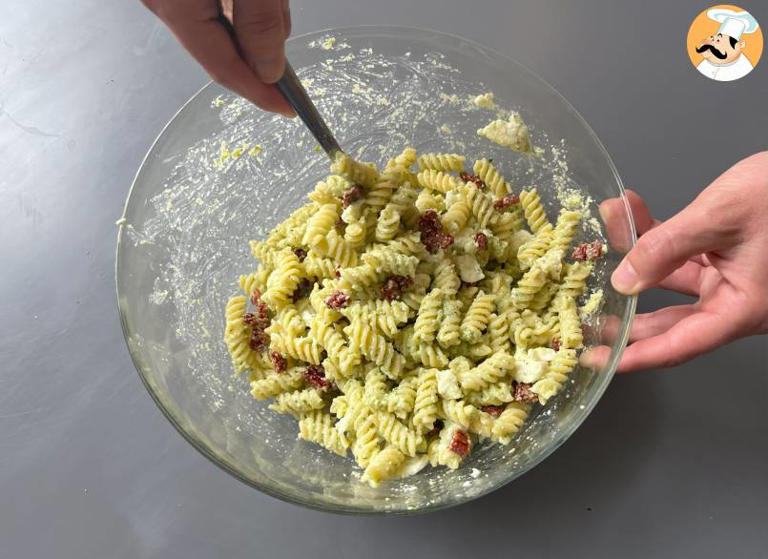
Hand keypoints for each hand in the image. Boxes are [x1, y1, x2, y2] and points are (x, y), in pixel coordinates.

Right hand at [141, 0, 294, 115]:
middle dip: (260, 56)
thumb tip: (269, 71)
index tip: (289, 108)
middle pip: (221, 52)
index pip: (223, 68)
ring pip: (220, 30)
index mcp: (176, 5)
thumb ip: (260, 22)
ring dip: (254, 25)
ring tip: (270, 2)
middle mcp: (163, 3)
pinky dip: (242, 9)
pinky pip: (212, 10)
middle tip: (290, 55)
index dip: (260, 93)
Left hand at [595, 151, 767, 371]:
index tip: (598, 362)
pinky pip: (683, 255)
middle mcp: (737, 301)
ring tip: (603, 239)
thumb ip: (666, 248)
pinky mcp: (728, 257)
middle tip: (582, 318)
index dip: (635, 357)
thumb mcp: (719, 217)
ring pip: (670, 282)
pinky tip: (631, 214)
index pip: (679, 345)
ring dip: (636, 257)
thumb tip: (624, 280)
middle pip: (669, 321)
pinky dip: (657, 237)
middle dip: (625, 316)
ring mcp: (732, 279)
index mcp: (743, 308)